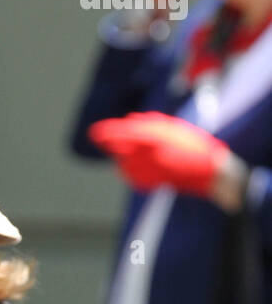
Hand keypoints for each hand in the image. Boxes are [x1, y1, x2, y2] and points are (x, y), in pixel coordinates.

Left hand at [88, 111, 230, 198]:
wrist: (209, 172)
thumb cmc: (194, 146)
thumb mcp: (173, 128)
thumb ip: (150, 124)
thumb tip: (129, 119)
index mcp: (156, 138)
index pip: (125, 133)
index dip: (108, 132)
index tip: (94, 132)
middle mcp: (150, 155)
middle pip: (120, 149)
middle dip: (110, 143)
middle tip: (99, 139)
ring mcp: (149, 170)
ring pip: (123, 163)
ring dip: (122, 156)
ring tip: (130, 152)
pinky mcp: (151, 183)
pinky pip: (132, 175)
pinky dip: (131, 169)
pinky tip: (138, 166)